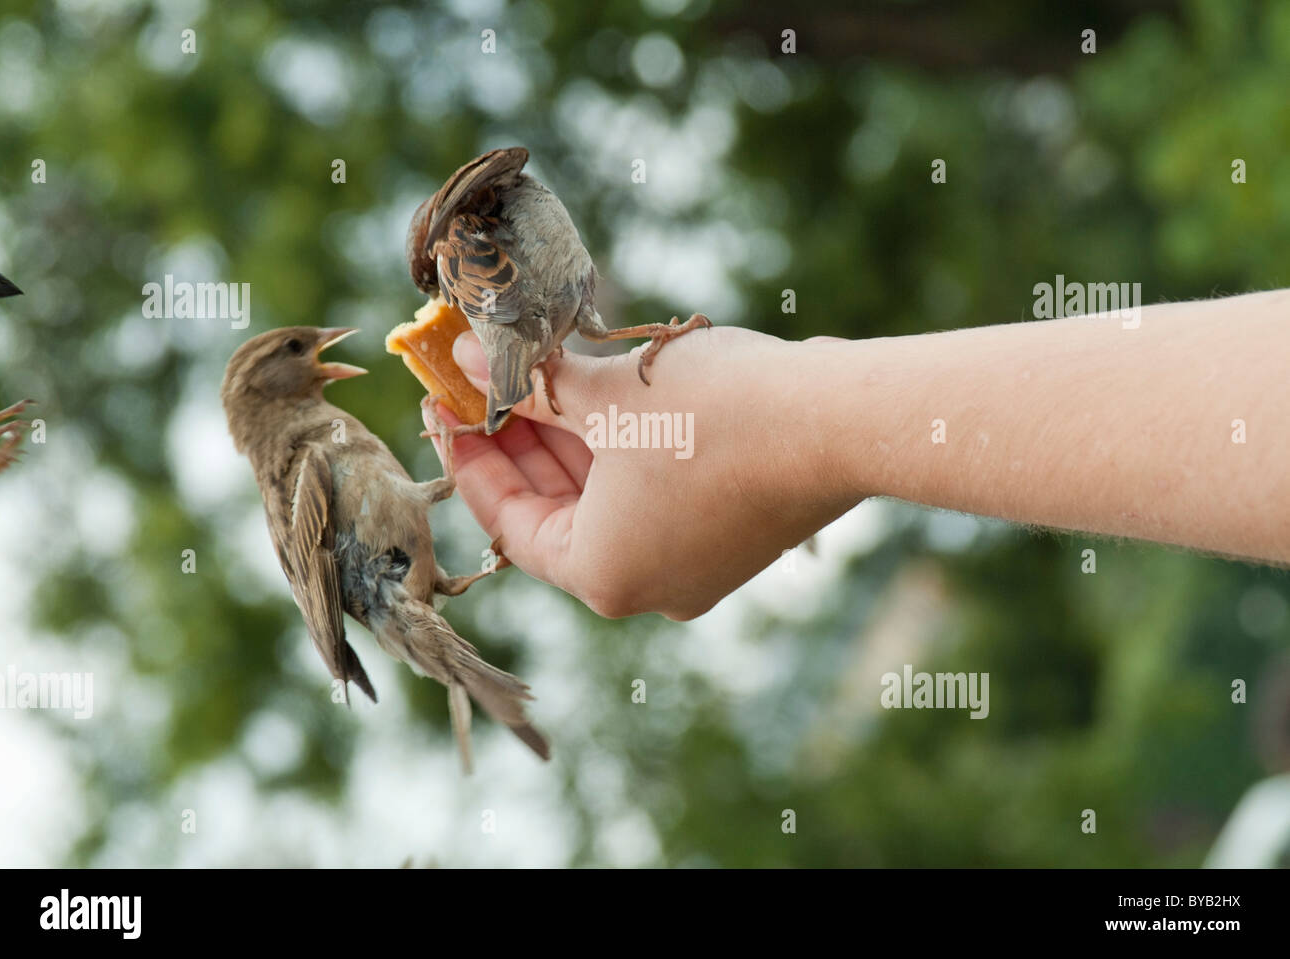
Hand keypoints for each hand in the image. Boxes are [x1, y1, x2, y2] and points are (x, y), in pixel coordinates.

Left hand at [423, 327, 861, 619]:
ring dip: (574, 440)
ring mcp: (696, 566)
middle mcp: (647, 586)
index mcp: (602, 574)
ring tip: (540, 375)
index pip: (508, 522)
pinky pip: (655, 496)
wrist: (843, 420)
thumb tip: (468, 361)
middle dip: (522, 441)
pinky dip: (624, 452)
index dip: (471, 456)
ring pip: (610, 502)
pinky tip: (605, 395)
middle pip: (558, 512)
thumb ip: (532, 383)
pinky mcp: (734, 535)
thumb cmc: (715, 414)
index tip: (446, 404)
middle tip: (485, 380)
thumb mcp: (607, 395)